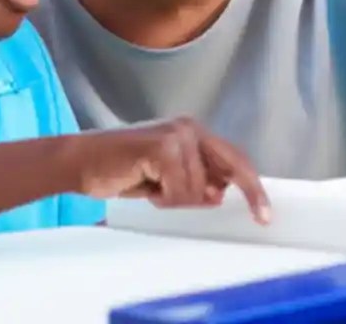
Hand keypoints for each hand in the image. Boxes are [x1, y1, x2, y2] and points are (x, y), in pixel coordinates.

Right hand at [70, 117, 270, 223]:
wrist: (80, 162)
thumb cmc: (120, 170)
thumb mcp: (164, 179)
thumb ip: (193, 182)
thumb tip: (219, 194)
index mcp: (193, 133)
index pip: (233, 159)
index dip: (252, 186)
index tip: (265, 213)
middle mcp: (189, 128)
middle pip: (231, 168)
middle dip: (248, 194)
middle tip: (263, 217)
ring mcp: (177, 135)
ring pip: (199, 188)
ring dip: (175, 199)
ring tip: (151, 188)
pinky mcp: (162, 147)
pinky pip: (179, 190)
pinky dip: (162, 197)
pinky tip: (144, 185)